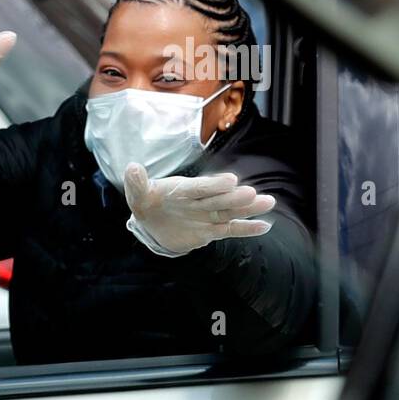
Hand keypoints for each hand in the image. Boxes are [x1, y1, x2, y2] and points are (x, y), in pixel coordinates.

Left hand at [123, 164, 275, 255]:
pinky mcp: (210, 231)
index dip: (214, 184)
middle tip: (252, 194)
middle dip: (234, 197)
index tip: (230, 181)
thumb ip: (137, 183)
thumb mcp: (138, 195)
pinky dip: (245, 229)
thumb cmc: (147, 203)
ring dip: (247, 209)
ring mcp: (206, 216)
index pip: (200, 187)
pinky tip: (263, 226)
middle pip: (219, 199)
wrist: (152, 222)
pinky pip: (229, 230)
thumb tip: (131, 167)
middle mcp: (199, 201)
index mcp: (184, 189)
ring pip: (229, 213)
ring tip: (267, 203)